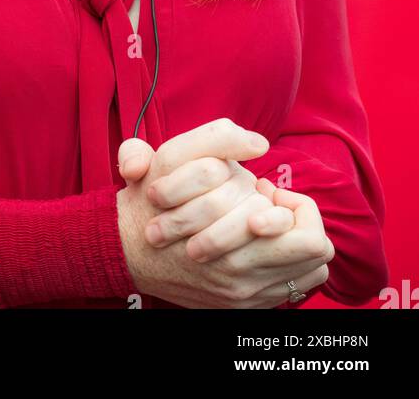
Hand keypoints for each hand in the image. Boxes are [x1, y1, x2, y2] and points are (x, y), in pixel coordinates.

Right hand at [116, 119, 331, 306]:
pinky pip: (291, 289)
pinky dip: (288, 266)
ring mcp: (242, 292)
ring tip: (270, 227)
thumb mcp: (173, 155)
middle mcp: (239, 271)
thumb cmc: (155, 197)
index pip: (300, 227)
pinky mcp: (240, 306)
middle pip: (313, 250)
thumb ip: (216, 137)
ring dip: (297, 244)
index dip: (293, 202)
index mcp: (227, 232)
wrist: (130, 247)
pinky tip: (261, 246)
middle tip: (274, 208)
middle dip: (303, 223)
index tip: (266, 190)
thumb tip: (259, 143)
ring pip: (308, 271)